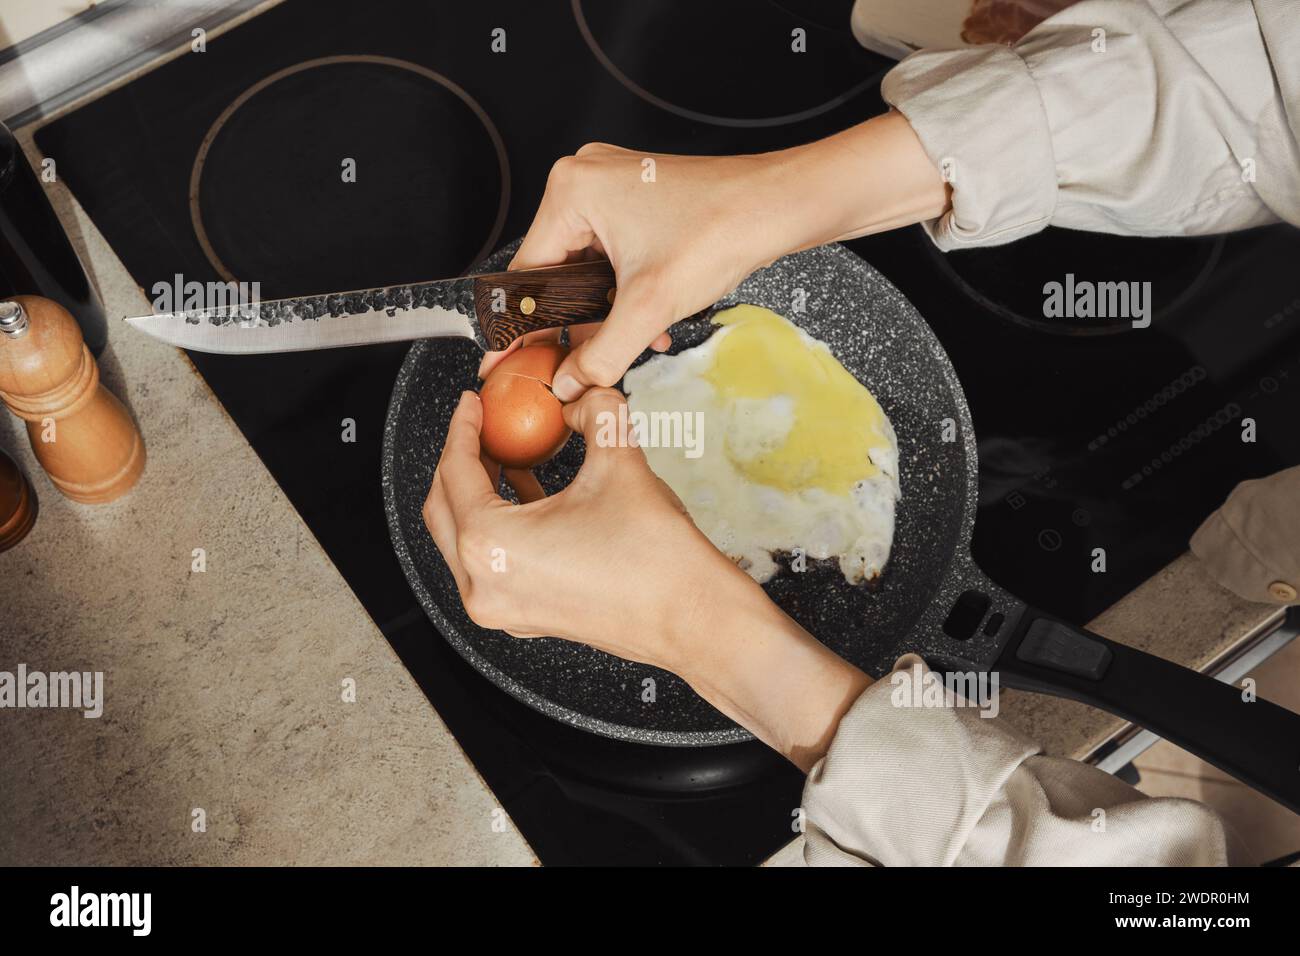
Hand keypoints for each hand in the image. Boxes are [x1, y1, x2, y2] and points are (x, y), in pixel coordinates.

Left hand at [423, 385, 872, 769]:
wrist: (693, 617)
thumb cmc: (656, 557)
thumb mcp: (619, 461)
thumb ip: (594, 411)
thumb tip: (584, 392)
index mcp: (490, 545)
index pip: (455, 472)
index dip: (463, 427)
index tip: (473, 403)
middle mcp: (484, 584)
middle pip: (443, 509)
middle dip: (460, 462)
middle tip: (482, 427)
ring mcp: (503, 608)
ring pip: (463, 540)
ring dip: (480, 495)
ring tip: (509, 456)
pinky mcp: (526, 617)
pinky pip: (492, 563)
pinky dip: (500, 526)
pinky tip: (532, 495)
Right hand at [483, 112, 948, 399]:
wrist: (782, 206)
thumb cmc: (724, 228)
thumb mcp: (650, 306)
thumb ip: (600, 354)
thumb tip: (568, 383)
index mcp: (571, 191)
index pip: (528, 274)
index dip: (523, 328)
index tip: (509, 364)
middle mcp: (584, 181)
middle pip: (557, 273)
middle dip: (576, 324)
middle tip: (577, 366)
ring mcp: (612, 188)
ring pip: (589, 269)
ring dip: (607, 313)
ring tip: (632, 341)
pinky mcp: (637, 202)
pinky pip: (613, 257)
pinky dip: (627, 293)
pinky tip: (651, 322)